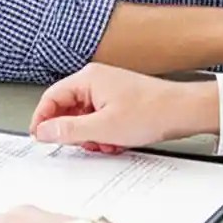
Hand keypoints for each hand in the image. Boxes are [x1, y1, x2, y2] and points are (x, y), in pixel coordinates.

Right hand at [29, 63, 218, 151]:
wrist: (182, 111)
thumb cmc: (150, 111)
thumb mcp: (102, 127)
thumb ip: (68, 130)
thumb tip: (44, 131)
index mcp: (87, 78)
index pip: (51, 97)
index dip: (42, 120)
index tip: (40, 138)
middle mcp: (95, 80)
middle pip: (67, 108)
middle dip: (74, 131)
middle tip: (83, 144)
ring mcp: (107, 89)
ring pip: (84, 117)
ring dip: (91, 135)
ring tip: (106, 143)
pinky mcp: (118, 100)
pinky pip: (99, 119)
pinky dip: (103, 133)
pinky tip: (116, 141)